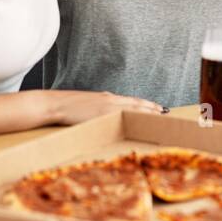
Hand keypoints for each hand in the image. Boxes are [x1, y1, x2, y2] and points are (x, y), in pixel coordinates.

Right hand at [46, 90, 166, 124]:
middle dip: (152, 108)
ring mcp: (107, 107)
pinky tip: (143, 123)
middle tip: (167, 112)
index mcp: (107, 98)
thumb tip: (107, 114)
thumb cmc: (67, 107)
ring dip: (148, 113)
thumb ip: (99, 107)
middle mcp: (110, 100)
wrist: (54, 104)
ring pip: (134, 109)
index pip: (132, 100)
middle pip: (137, 104)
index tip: (158, 107)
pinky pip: (124, 117)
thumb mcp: (87, 104)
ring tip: (161, 117)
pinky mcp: (102, 114)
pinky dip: (135, 118)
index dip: (146, 104)